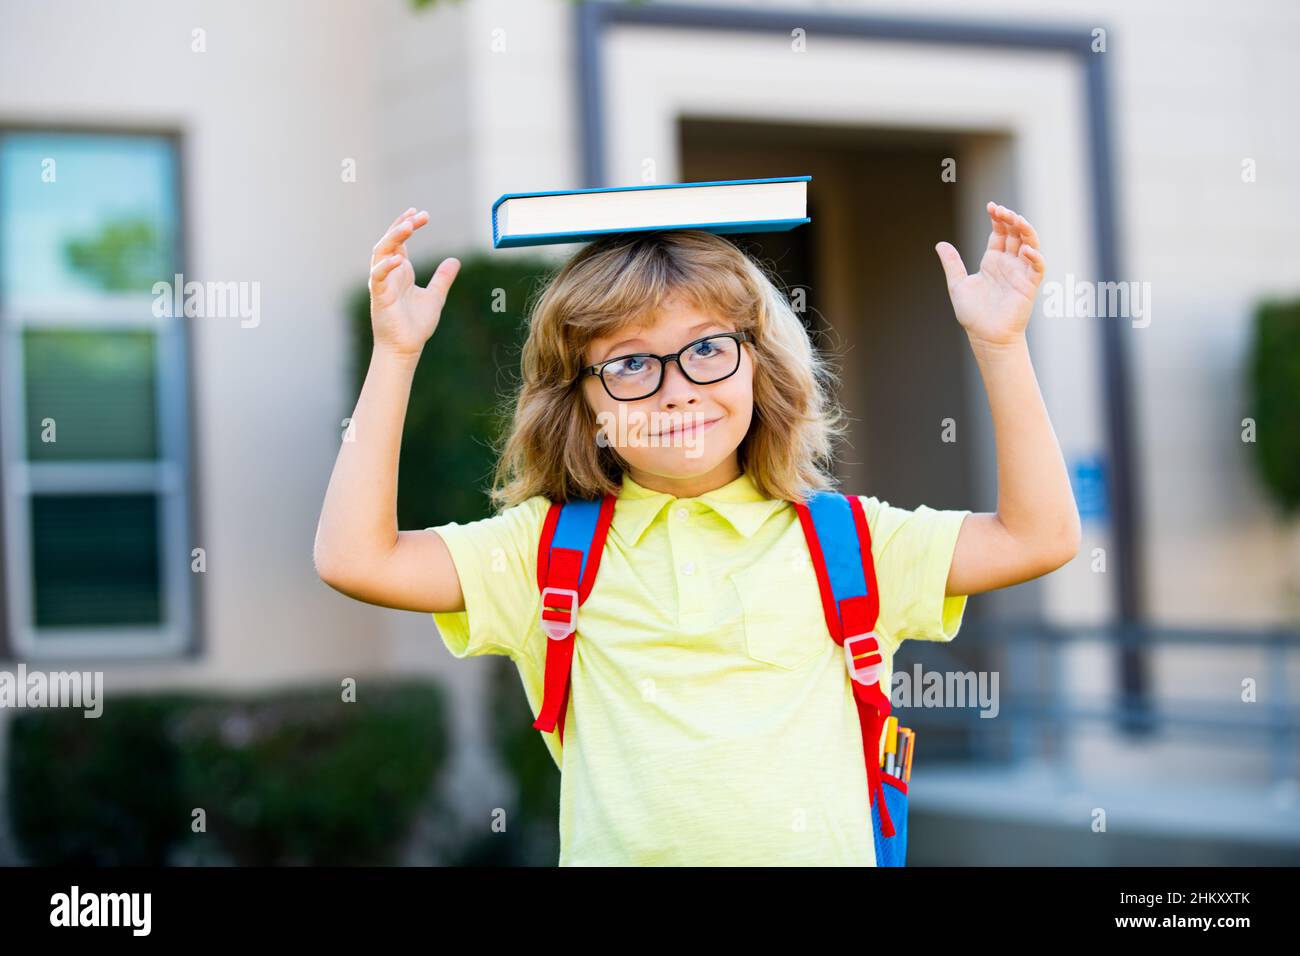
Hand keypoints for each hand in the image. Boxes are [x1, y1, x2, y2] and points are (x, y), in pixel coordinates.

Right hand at [369, 207, 460, 357]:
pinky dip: (386, 266)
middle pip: (390, 241)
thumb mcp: (435, 296)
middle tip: (418, 215)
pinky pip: (378, 276)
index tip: (420, 213)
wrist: (406, 347)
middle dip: (402, 226)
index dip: (406, 225)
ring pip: (381, 252)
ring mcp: (382, 283)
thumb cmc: (416, 324)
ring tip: (408, 226)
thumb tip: (454, 260)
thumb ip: (443, 278)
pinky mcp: (379, 296)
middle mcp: (389, 273)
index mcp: (400, 271)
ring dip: (393, 237)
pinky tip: (400, 259)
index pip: (400, 241)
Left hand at [934, 202, 1044, 347]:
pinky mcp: (1029, 285)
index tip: (991, 207)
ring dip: (1025, 230)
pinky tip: (1025, 249)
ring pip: (1030, 244)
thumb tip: (940, 244)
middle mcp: (1008, 264)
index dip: (998, 219)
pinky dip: (1034, 257)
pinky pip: (1037, 267)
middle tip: (1001, 210)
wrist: (985, 336)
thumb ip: (952, 264)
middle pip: (1015, 234)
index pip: (999, 233)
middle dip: (1010, 219)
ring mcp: (1020, 273)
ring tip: (1016, 219)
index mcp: (993, 261)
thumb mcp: (958, 284)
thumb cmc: (973, 314)